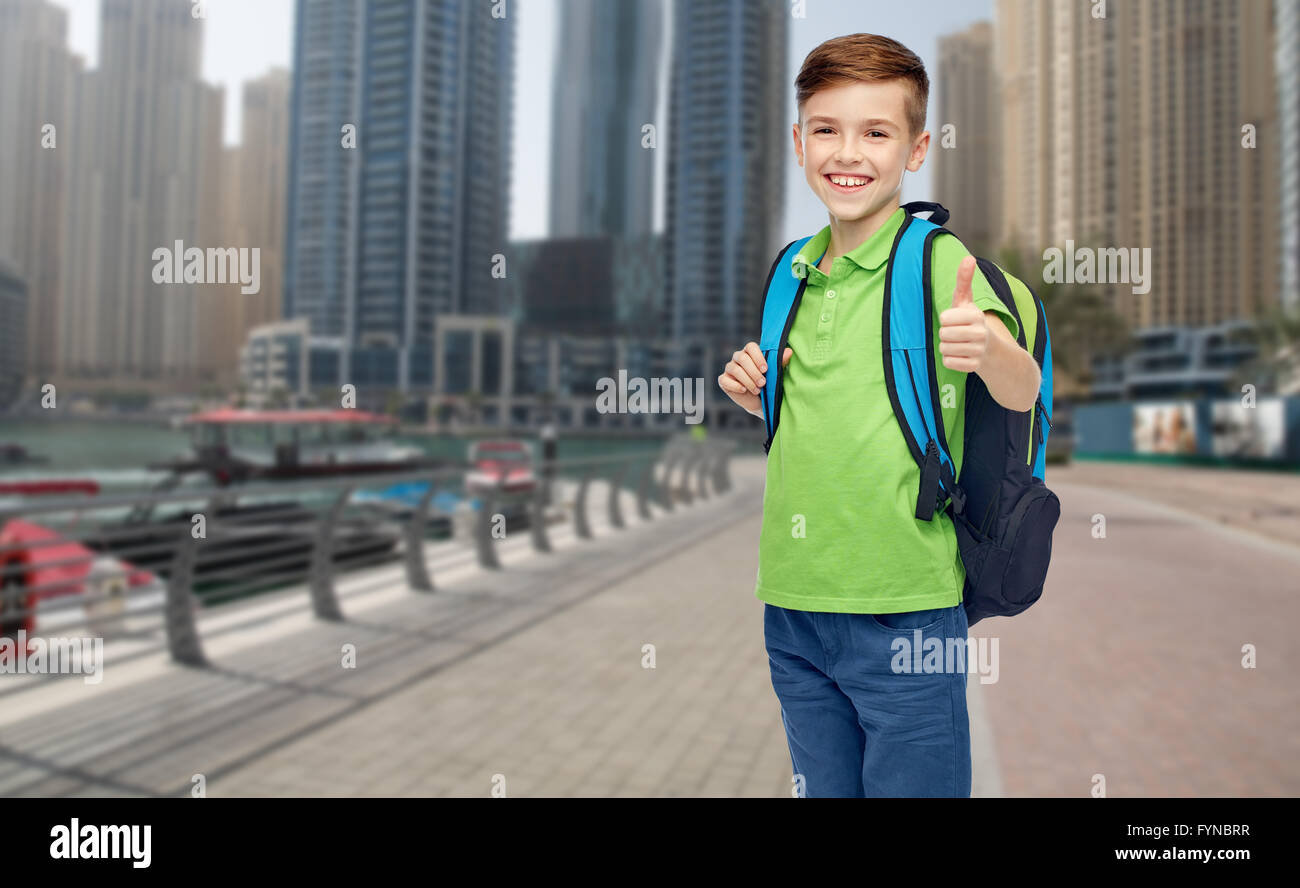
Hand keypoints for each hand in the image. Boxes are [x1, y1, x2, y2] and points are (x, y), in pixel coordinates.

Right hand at [718, 341, 792, 417]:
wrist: (762, 401)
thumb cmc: (770, 383)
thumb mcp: (777, 373)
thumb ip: (781, 362)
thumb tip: (789, 352)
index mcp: (751, 352)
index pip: (751, 346)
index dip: (758, 357)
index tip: (765, 369)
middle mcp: (738, 357)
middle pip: (742, 357)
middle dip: (753, 372)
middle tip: (763, 383)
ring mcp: (730, 368)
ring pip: (734, 369)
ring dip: (747, 380)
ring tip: (757, 390)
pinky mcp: (723, 380)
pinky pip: (724, 380)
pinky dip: (735, 385)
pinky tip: (744, 390)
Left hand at [938, 256, 988, 372]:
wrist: (993, 351)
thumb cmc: (972, 322)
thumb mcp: (967, 301)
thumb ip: (964, 280)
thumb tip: (969, 257)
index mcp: (977, 315)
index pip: (944, 318)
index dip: (946, 319)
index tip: (956, 320)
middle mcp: (981, 333)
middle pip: (943, 334)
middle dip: (945, 334)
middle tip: (957, 334)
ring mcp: (978, 351)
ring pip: (944, 349)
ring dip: (947, 347)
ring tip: (960, 344)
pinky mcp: (974, 366)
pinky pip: (948, 362)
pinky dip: (950, 360)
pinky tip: (962, 355)